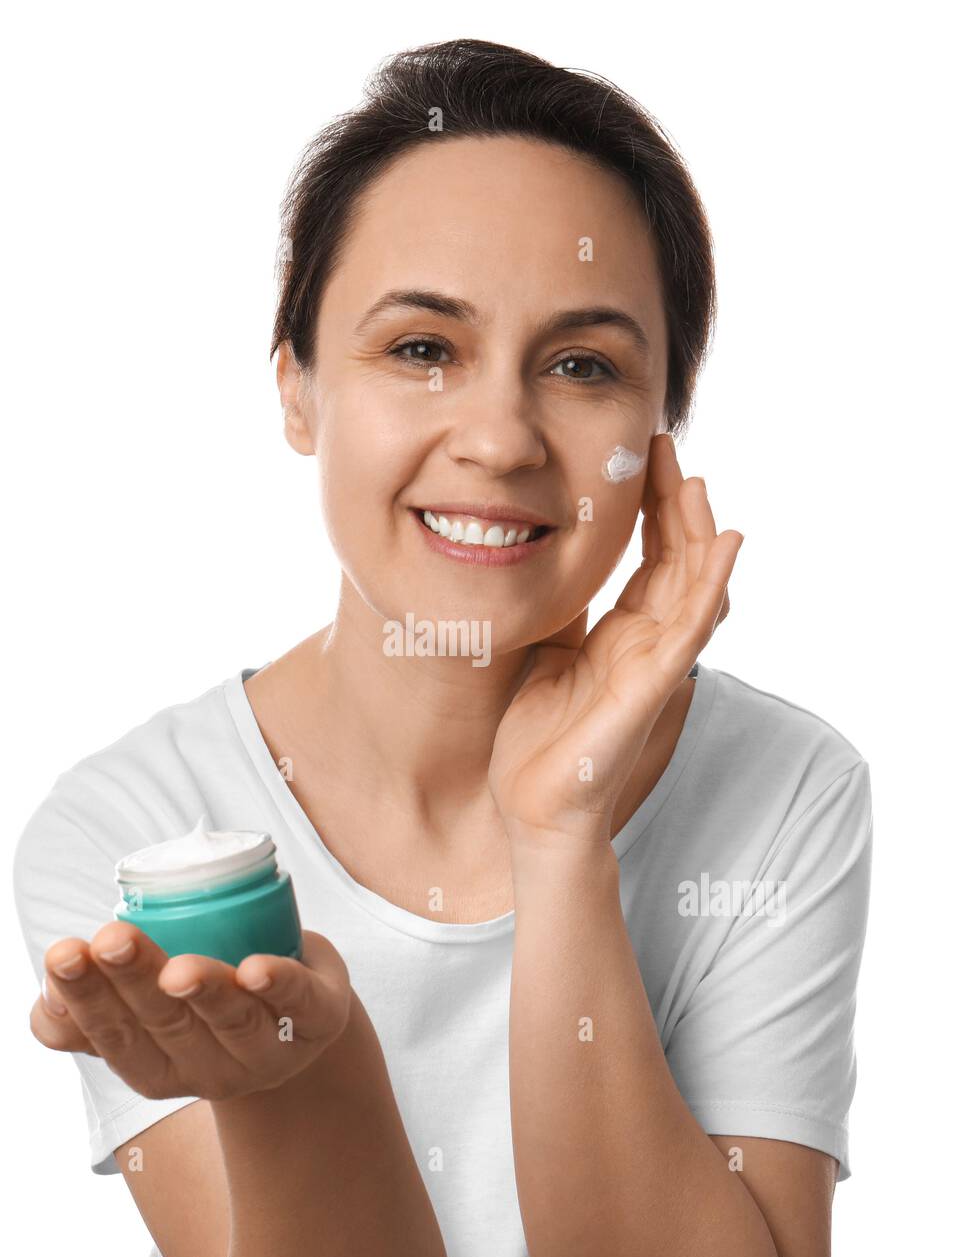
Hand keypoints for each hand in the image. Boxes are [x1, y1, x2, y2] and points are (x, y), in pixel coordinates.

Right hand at [29, 923, 351, 1100]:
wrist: (299, 1023)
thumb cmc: (201, 1009)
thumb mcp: (141, 1021)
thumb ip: (83, 1017)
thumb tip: (46, 1004)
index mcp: (162, 1069)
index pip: (116, 1037)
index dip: (87, 999)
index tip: (64, 952)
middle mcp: (214, 1069)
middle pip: (169, 1024)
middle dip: (136, 981)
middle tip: (109, 940)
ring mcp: (272, 1049)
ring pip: (233, 1020)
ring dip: (205, 992)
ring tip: (178, 967)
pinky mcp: (321, 1018)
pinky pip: (303, 1003)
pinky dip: (280, 984)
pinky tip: (255, 970)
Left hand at [489, 432, 742, 844]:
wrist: (533, 806)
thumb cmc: (539, 738)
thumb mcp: (547, 653)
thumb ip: (565, 612)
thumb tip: (554, 561)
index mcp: (623, 635)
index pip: (652, 560)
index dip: (653, 509)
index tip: (645, 459)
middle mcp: (647, 644)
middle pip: (677, 561)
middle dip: (675, 504)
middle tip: (666, 449)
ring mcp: (655, 665)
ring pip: (691, 587)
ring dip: (698, 533)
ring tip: (696, 482)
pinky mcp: (652, 687)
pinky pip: (689, 630)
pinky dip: (710, 586)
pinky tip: (724, 547)